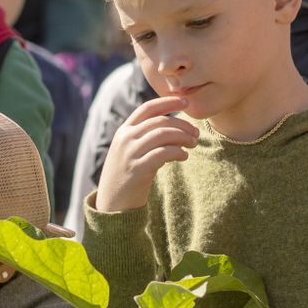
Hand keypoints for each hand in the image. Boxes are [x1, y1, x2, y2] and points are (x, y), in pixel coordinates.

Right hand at [95, 96, 198, 212]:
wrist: (112, 206)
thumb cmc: (126, 178)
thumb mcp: (130, 152)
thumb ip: (145, 138)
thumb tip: (174, 127)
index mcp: (124, 131)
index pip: (148, 108)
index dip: (168, 102)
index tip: (186, 102)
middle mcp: (125, 139)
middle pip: (159, 121)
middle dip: (182, 125)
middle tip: (196, 133)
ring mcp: (129, 154)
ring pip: (162, 135)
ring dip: (182, 137)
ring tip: (193, 144)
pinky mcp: (137, 169)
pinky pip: (162, 154)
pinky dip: (177, 152)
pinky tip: (184, 157)